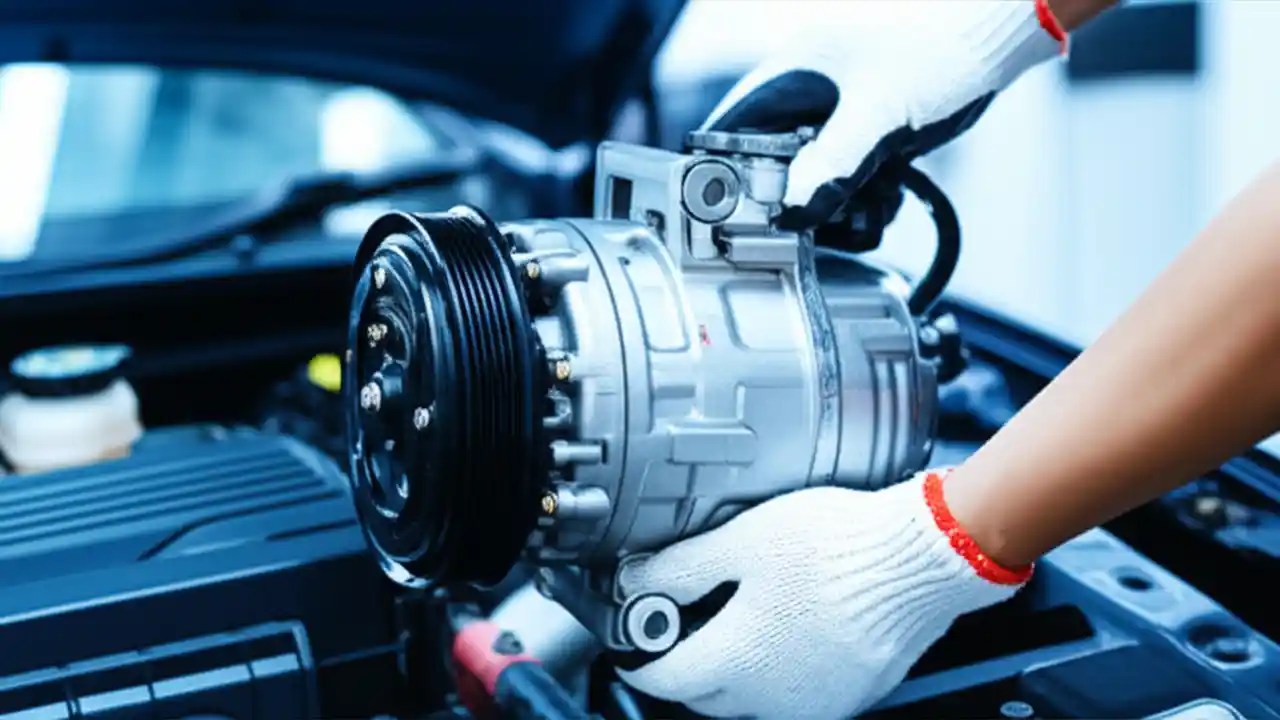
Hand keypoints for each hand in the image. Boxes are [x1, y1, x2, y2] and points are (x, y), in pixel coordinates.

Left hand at [618, 471, 1030, 719]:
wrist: (922, 555)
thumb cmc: (837, 545)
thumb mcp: (743, 540)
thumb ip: (683, 568)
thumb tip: (638, 582)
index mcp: (738, 661)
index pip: (666, 680)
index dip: (642, 663)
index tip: (636, 647)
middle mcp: (774, 697)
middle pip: (707, 698)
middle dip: (688, 670)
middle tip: (685, 629)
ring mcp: (818, 703)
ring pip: (754, 705)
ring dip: (736, 678)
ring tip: (741, 627)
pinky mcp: (853, 696)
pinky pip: (799, 699)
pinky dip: (782, 677)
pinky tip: (790, 636)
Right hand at [701, 2, 1061, 227]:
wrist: (993, 42)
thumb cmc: (939, 54)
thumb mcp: (880, 114)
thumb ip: (833, 164)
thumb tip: (791, 211)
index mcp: (789, 77)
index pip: (729, 133)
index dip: (731, 177)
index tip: (755, 214)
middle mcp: (803, 97)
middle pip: (770, 168)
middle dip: (801, 201)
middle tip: (832, 215)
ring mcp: (833, 117)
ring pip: (809, 180)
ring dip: (839, 206)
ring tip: (873, 204)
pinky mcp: (861, 134)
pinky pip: (843, 179)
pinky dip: (863, 198)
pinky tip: (888, 196)